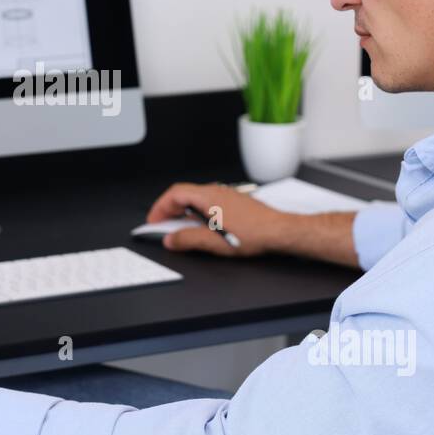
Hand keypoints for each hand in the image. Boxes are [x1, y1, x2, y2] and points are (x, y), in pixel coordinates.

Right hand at [146, 182, 286, 256]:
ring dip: (183, 210)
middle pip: (184, 194)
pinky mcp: (234, 201)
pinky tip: (201, 225)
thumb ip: (188, 240)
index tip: (154, 221)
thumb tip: (171, 239)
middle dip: (169, 209)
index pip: (174, 194)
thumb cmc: (253, 234)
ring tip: (180, 227)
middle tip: (163, 224)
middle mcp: (216, 191)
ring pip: (196, 197)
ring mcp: (226, 194)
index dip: (160, 207)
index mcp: (208, 197)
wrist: (279, 231)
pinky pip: (208, 201)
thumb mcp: (214, 243)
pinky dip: (197, 211)